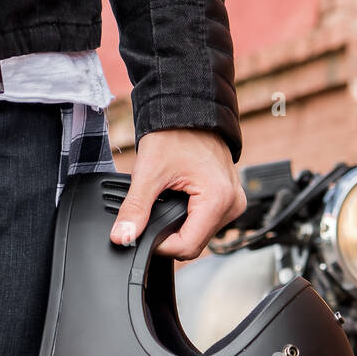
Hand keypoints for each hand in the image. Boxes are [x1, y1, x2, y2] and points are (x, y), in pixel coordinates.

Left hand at [110, 128, 246, 258]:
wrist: (189, 108)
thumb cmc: (175, 132)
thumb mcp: (149, 172)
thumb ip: (135, 209)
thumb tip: (122, 237)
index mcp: (219, 200)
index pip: (188, 247)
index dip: (162, 245)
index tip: (144, 231)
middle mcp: (233, 205)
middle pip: (195, 244)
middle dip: (170, 235)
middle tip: (153, 212)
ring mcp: (235, 203)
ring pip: (200, 235)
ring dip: (180, 226)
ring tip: (168, 199)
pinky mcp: (231, 200)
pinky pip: (207, 223)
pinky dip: (189, 218)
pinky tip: (179, 200)